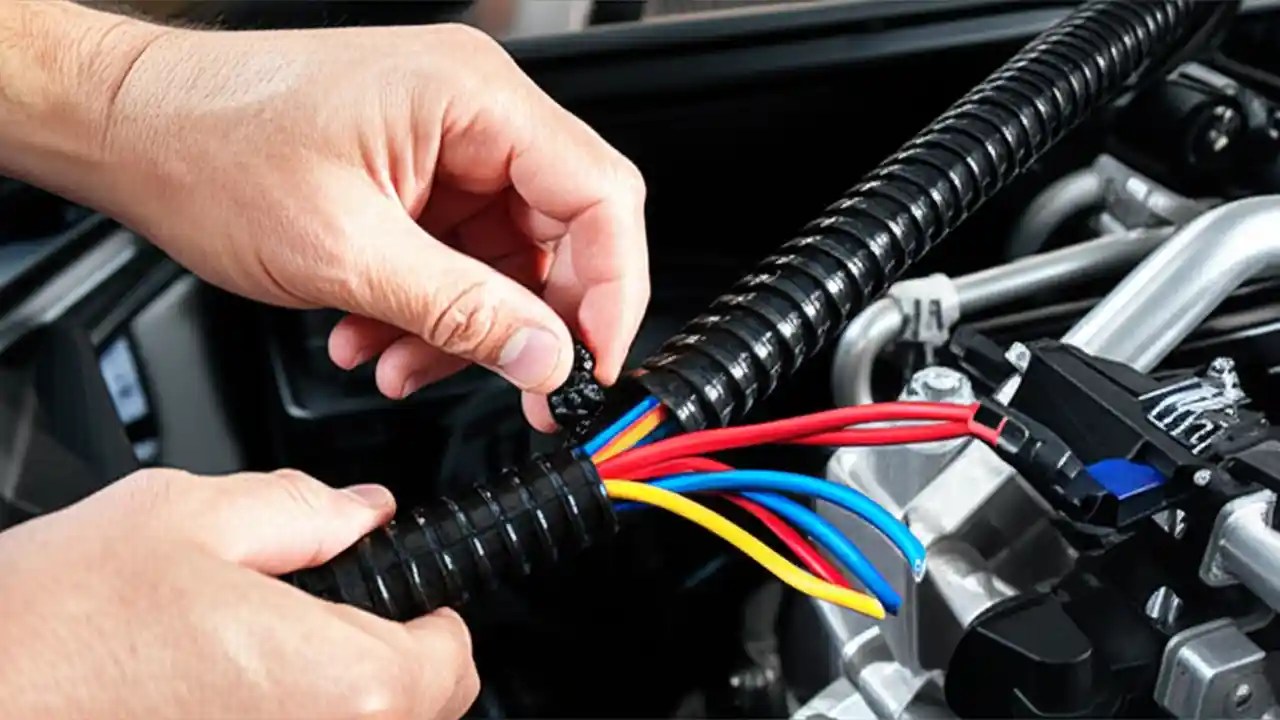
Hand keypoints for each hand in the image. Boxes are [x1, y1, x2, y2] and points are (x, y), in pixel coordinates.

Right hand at [0, 469, 478, 718]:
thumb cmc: (48, 627)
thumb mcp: (185, 517)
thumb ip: (301, 509)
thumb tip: (364, 510)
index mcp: (336, 683)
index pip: (452, 659)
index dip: (426, 614)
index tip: (391, 594)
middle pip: (419, 709)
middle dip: (386, 658)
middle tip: (314, 617)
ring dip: (332, 699)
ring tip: (249, 657)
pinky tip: (219, 698)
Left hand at [42, 9, 650, 429]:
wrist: (127, 129)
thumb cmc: (208, 147)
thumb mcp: (345, 251)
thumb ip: (462, 310)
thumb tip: (547, 359)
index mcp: (474, 98)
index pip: (599, 196)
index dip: (611, 292)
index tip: (591, 366)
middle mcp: (473, 112)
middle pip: (562, 233)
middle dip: (530, 322)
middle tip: (519, 390)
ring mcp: (446, 143)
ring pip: (507, 258)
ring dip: (466, 328)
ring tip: (402, 364)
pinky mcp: (418, 176)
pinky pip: (460, 258)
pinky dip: (431, 311)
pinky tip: (379, 338)